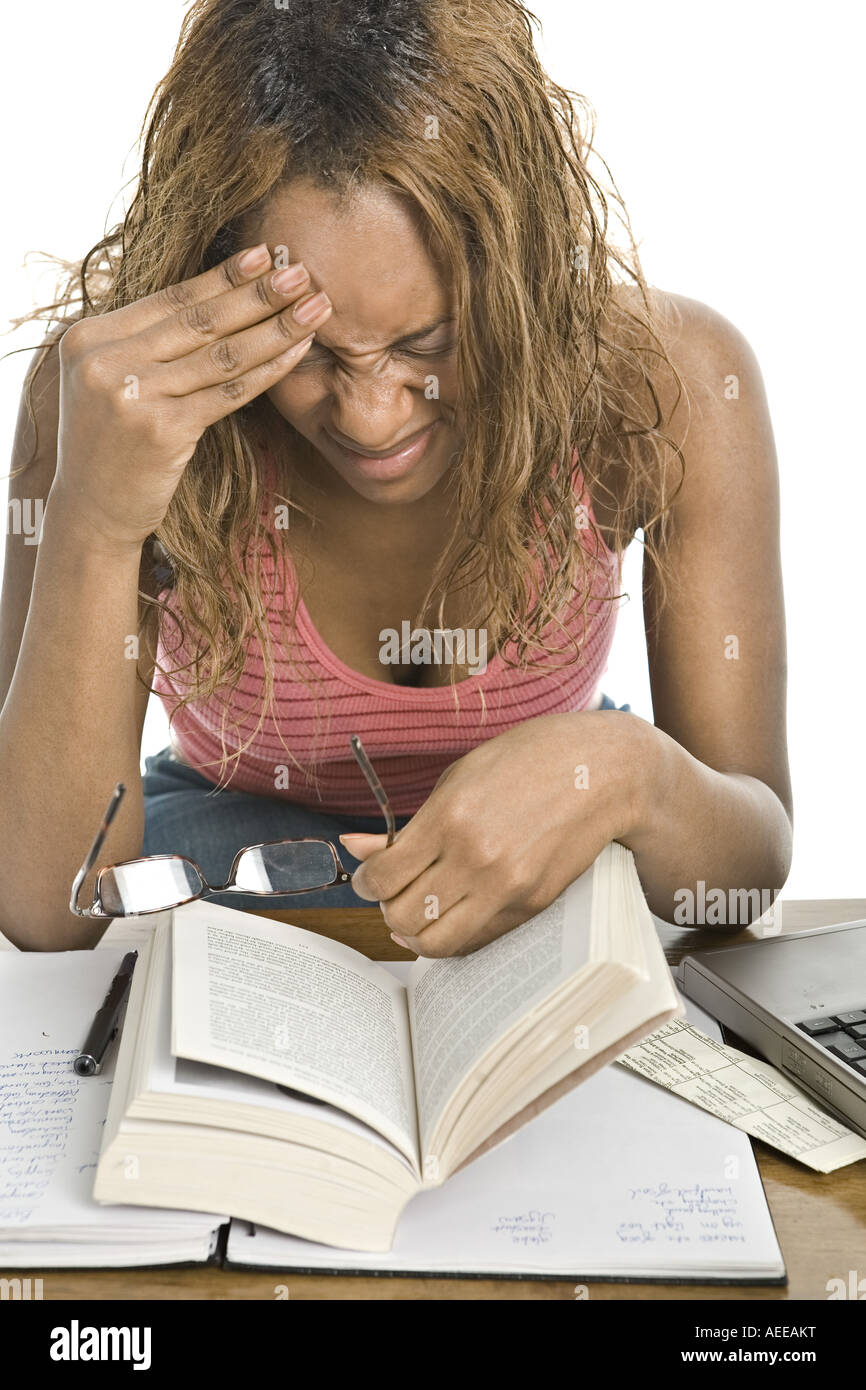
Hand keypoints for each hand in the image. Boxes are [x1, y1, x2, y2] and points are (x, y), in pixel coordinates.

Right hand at [50, 245, 332, 549]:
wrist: (92, 511)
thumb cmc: (111, 445)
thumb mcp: (110, 381)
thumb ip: (143, 342)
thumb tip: (211, 297)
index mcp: (88, 338)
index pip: (169, 301)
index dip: (222, 276)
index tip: (265, 256)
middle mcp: (104, 361)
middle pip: (199, 321)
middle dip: (258, 294)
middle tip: (302, 272)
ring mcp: (132, 395)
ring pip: (221, 354)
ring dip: (276, 327)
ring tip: (315, 306)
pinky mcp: (162, 431)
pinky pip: (229, 392)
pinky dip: (269, 369)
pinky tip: (298, 351)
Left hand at [342, 711, 652, 956]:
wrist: (599, 771)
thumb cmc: (527, 762)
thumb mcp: (457, 779)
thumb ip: (407, 824)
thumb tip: (354, 847)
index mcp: (450, 819)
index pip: (383, 877)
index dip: (366, 882)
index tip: (370, 876)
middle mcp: (476, 860)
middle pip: (403, 916)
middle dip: (388, 907)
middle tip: (394, 892)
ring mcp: (507, 888)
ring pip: (435, 942)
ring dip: (417, 931)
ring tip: (421, 908)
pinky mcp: (531, 904)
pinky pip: (477, 938)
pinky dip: (455, 932)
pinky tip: (453, 911)